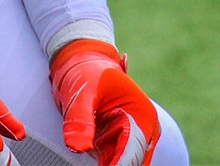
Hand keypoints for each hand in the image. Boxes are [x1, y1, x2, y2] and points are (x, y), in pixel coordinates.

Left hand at [49, 39, 159, 165]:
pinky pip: (112, 164)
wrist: (82, 63)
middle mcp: (142, 131)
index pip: (132, 154)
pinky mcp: (115, 146)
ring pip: (124, 165)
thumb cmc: (86, 72)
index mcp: (142, 115)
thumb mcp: (82, 92)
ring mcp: (129, 140)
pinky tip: (94, 163)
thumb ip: (79, 119)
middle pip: (132, 164)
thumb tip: (77, 148)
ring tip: (95, 161)